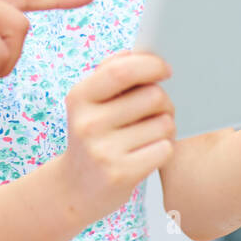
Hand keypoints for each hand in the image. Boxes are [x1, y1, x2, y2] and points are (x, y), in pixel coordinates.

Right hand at [57, 51, 176, 223]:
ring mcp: (103, 151)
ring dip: (167, 126)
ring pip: (163, 123)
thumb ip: (112, 73)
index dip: (150, 65)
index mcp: (79, 97)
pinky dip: (165, 148)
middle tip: (160, 109)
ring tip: (151, 133)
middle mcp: (87, 123)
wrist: (74, 188)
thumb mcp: (90, 102)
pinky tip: (150, 152)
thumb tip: (143, 52)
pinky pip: (164, 149)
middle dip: (165, 100)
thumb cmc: (92, 136)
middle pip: (152, 96)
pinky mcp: (121, 174)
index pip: (122, 70)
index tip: (165, 69)